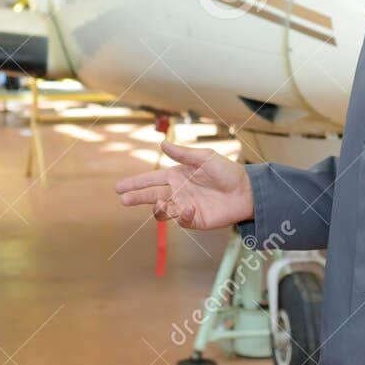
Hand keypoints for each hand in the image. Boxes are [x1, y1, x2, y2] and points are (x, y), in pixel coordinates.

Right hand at [113, 140, 254, 229]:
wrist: (246, 191)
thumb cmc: (226, 171)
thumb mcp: (204, 157)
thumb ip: (182, 153)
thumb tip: (162, 143)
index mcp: (177, 176)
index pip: (150, 179)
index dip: (135, 183)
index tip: (118, 188)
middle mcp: (177, 192)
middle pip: (150, 196)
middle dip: (136, 198)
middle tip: (124, 200)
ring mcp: (185, 207)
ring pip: (161, 212)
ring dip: (158, 209)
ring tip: (159, 203)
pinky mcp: (195, 220)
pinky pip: (182, 220)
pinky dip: (183, 216)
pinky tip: (190, 208)